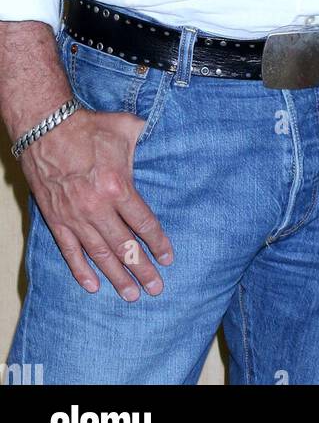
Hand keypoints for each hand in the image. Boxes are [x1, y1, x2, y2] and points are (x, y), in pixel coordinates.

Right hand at [20, 106, 173, 300]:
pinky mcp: (57, 220)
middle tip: (156, 288)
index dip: (158, 243)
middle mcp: (98, 208)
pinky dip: (81, 271)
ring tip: (131, 294)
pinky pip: (70, 252)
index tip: (168, 258)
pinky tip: (93, 286)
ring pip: (100, 255)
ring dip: (117, 277)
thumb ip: (147, 138)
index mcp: (118, 187)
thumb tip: (166, 136)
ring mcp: (76, 217)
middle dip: (143, 269)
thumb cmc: (89, 127)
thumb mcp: (126, 128)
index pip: (144, 224)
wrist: (46, 129)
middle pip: (125, 247)